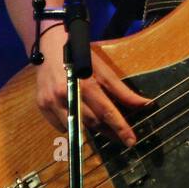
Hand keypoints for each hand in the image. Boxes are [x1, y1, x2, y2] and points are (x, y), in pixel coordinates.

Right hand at [34, 28, 151, 145]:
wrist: (51, 46)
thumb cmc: (82, 57)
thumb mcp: (103, 70)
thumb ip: (123, 91)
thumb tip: (146, 104)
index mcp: (86, 84)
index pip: (107, 112)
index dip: (120, 128)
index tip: (131, 141)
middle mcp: (67, 95)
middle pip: (92, 122)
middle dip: (109, 132)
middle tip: (121, 137)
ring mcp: (52, 102)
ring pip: (76, 128)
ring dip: (91, 131)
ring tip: (104, 131)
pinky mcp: (42, 106)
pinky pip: (60, 126)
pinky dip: (72, 126)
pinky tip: (79, 119)